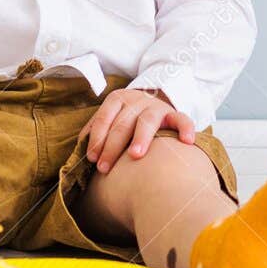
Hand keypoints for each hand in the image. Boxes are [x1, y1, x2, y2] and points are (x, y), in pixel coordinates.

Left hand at [80, 88, 194, 172]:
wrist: (154, 104)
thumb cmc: (126, 120)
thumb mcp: (111, 118)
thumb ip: (96, 130)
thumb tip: (79, 150)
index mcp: (117, 99)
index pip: (104, 118)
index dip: (96, 138)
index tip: (92, 159)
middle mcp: (136, 100)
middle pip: (122, 124)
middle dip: (111, 146)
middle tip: (104, 168)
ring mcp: (156, 106)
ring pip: (147, 121)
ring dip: (141, 138)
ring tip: (135, 155)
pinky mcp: (174, 114)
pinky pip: (183, 120)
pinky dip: (185, 129)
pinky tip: (187, 142)